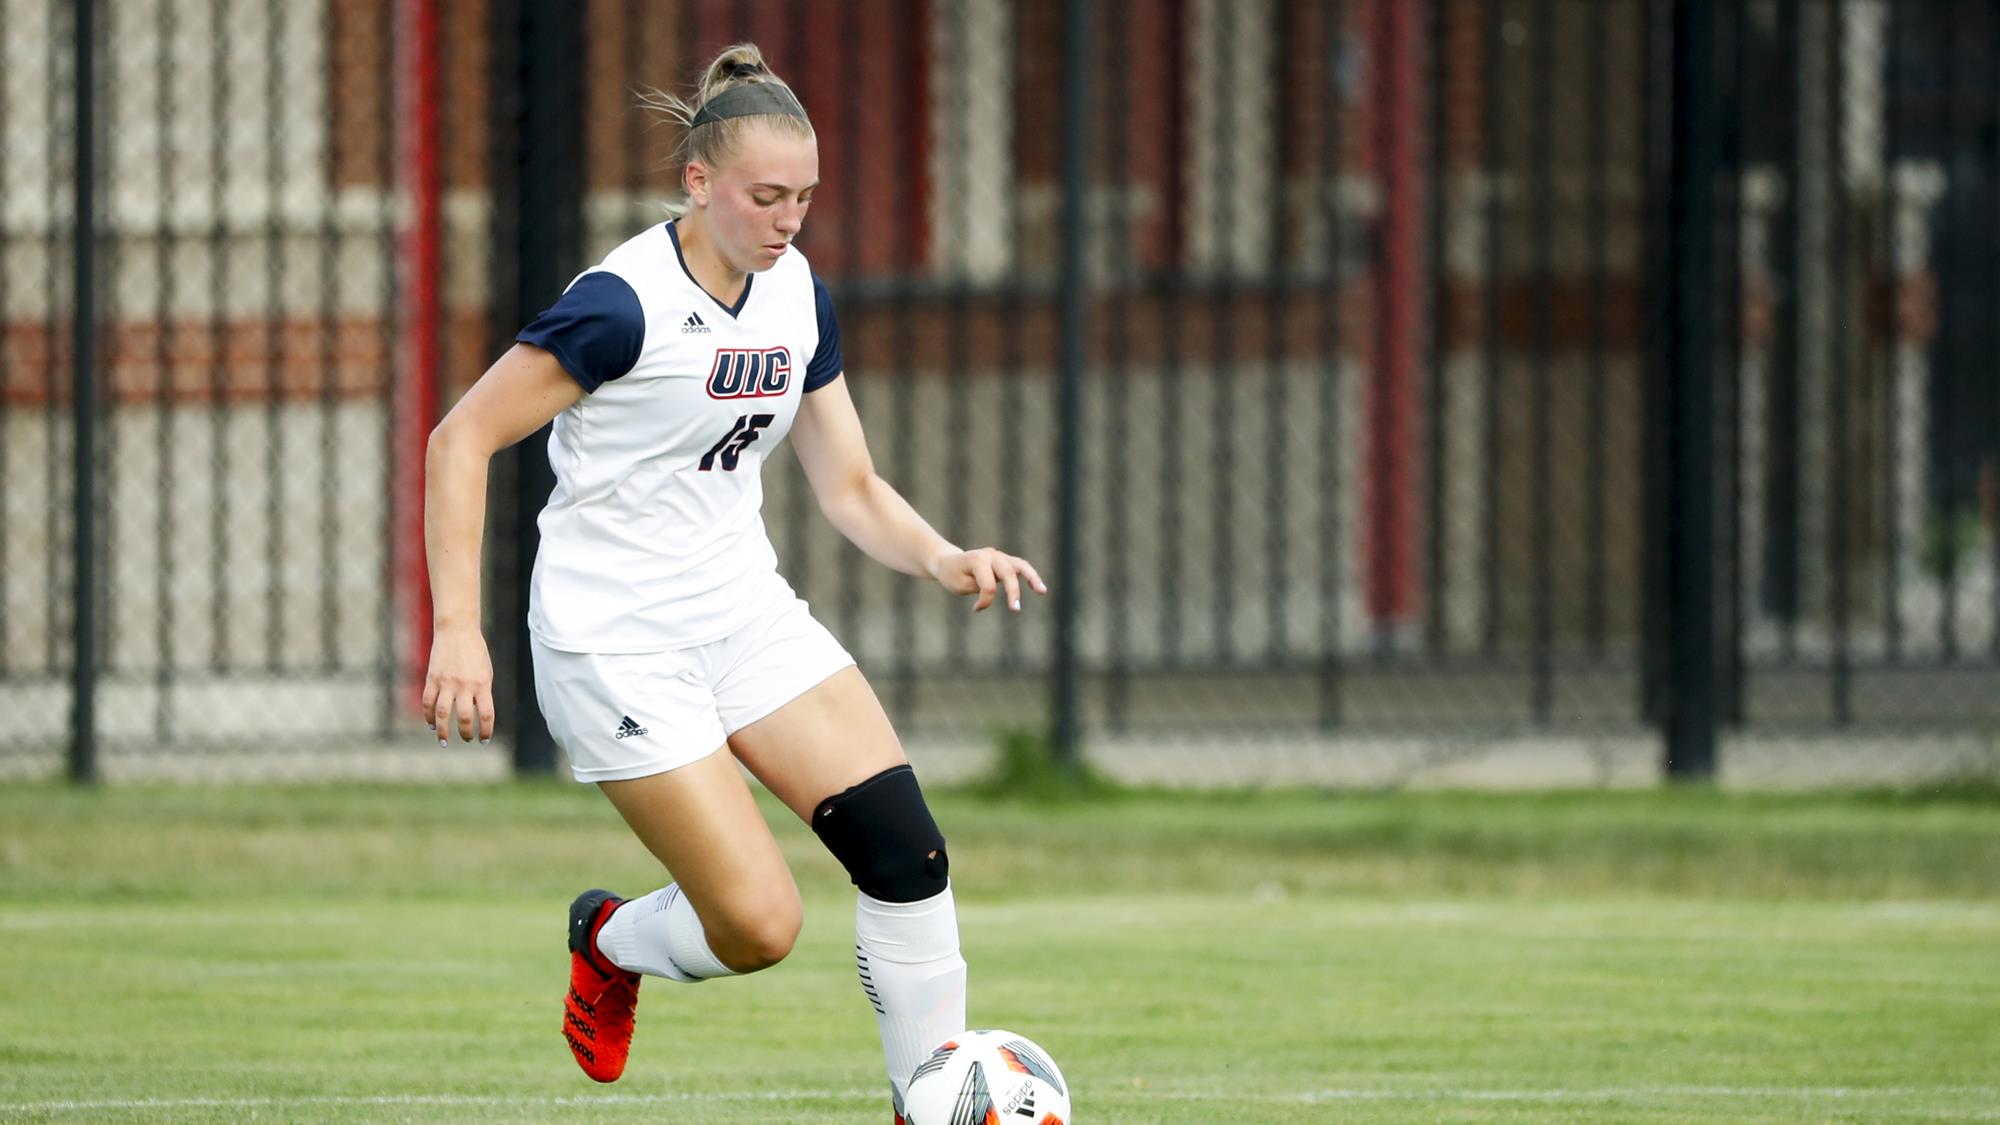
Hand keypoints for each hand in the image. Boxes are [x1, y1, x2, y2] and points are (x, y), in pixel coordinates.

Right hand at [422, 626, 494, 745]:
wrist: (457, 630)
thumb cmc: (475, 653)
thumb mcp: (485, 673)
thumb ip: (482, 693)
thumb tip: (476, 715)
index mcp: (482, 684)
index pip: (486, 715)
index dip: (485, 730)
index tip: (484, 739)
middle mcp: (465, 685)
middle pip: (464, 717)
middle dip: (465, 733)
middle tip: (466, 739)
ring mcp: (447, 682)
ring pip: (442, 713)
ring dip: (442, 731)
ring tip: (444, 741)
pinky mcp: (432, 678)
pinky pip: (428, 702)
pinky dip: (428, 715)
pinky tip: (431, 724)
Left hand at [929, 547, 1047, 612]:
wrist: (948, 563)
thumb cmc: (952, 575)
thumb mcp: (960, 586)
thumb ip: (981, 589)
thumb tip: (997, 592)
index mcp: (977, 559)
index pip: (988, 584)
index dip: (984, 600)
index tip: (976, 609)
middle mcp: (991, 555)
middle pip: (1007, 573)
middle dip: (1013, 592)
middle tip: (1015, 610)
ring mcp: (999, 556)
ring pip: (1020, 566)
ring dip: (1032, 578)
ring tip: (1042, 591)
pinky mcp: (1005, 561)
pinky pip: (1021, 567)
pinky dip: (1031, 576)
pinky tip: (1040, 588)